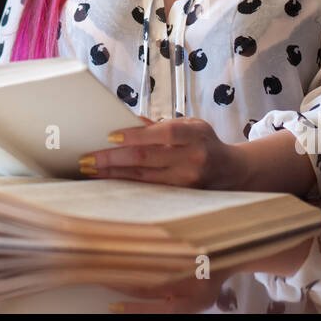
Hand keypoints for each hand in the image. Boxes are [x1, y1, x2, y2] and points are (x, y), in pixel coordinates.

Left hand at [79, 117, 249, 189]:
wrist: (234, 172)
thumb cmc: (205, 143)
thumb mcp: (191, 126)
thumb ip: (162, 126)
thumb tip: (129, 121)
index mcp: (194, 136)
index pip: (162, 134)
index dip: (135, 135)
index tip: (109, 136)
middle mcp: (192, 160)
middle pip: (145, 159)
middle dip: (112, 159)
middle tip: (86, 158)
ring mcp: (187, 182)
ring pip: (142, 179)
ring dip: (113, 175)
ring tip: (90, 171)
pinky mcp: (182, 199)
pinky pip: (148, 191)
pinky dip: (126, 186)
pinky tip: (108, 183)